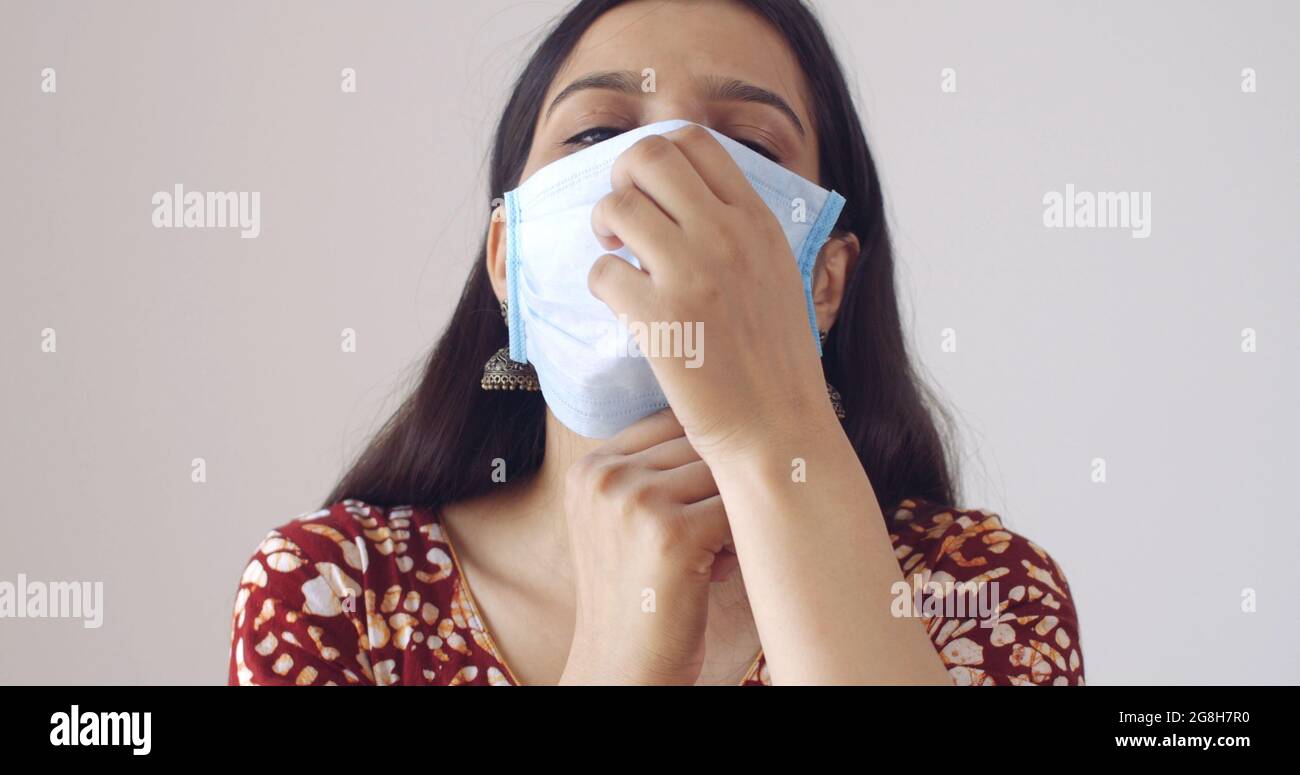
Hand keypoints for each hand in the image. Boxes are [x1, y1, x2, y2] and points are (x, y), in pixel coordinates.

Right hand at [558, 409, 738, 684]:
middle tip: (707, 535)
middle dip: (720, 485)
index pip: (672, 421)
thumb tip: (733, 416)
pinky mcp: (671, 532)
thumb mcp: (621, 523)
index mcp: (589, 466)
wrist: (622, 669)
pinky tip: (716, 570)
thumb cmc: (638, 597)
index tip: (698, 499)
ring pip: (725, 473)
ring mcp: (635, 500)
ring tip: (710, 554)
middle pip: (703, 443)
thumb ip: (652, 471)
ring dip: (734, 511)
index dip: (703, 456)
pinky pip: (738, 509)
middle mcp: (605, 475)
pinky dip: (740, 540)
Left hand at [587, 125, 836, 463]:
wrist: (778, 428)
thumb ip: (740, 231)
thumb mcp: (778, 274)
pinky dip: (602, 283)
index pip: (695, 141)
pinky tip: (621, 304)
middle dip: (622, 179)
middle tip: (624, 220)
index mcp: (757, 221)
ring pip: (617, 206)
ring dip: (604, 227)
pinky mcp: (659, 317)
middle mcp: (725, 235)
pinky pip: (603, 271)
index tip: (652, 193)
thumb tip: (691, 198)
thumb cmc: (776, 360)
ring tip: (618, 257)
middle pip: (649, 156)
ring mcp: (691, 273)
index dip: (659, 156)